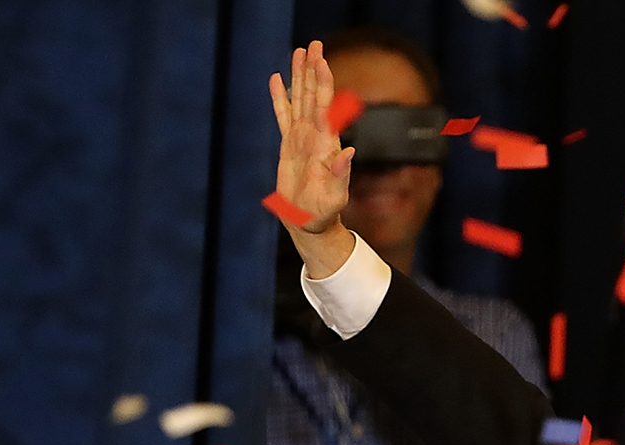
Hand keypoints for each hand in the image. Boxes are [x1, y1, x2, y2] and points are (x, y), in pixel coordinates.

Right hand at [268, 42, 355, 271]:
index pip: (326, 107)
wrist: (309, 220)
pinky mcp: (288, 144)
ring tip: (298, 52)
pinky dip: (278, 97)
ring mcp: (301, 138)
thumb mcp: (335, 195)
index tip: (322, 62)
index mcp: (326, 144)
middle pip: (313, 96)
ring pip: (298, 100)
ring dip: (297, 77)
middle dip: (313, 70)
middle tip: (314, 45)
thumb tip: (348, 150)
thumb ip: (341, 173)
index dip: (323, 83)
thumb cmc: (325, 210)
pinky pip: (282, 115)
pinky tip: (275, 79)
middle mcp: (315, 136)